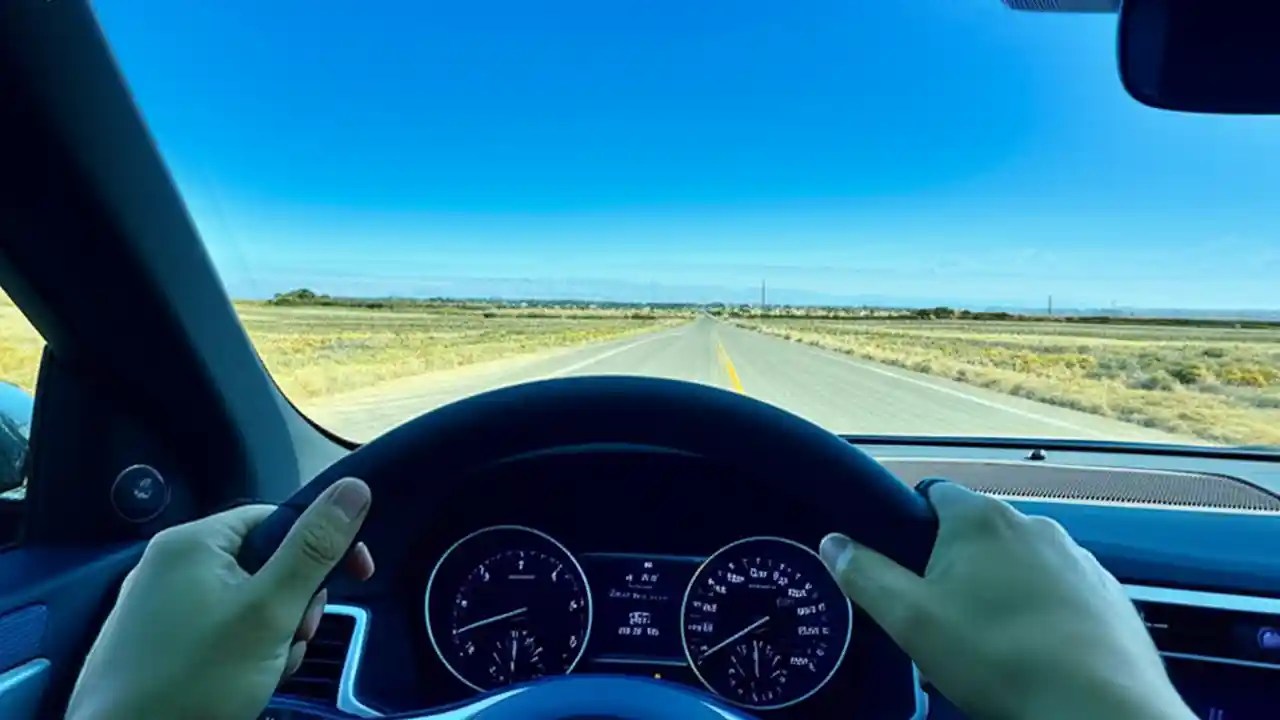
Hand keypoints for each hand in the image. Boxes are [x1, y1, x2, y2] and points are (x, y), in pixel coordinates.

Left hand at [66, 477, 375, 719]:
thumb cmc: (197, 677)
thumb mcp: (269, 612)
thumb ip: (313, 549)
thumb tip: (355, 485)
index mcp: (192, 542)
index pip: (277, 518)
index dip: (322, 546)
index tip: (359, 578)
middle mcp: (169, 564)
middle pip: (263, 563)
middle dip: (294, 602)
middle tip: (295, 638)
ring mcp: (158, 606)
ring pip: (245, 602)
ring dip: (273, 633)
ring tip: (268, 668)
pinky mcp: (154, 643)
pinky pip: (218, 629)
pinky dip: (242, 651)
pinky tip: (245, 681)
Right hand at [819, 481, 1193, 719]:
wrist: (1098, 708)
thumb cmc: (995, 656)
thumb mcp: (912, 621)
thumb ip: (867, 575)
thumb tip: (832, 540)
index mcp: (980, 519)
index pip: (935, 493)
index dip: (913, 524)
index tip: (905, 566)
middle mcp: (1033, 524)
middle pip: (979, 532)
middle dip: (958, 565)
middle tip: (942, 617)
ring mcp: (1079, 558)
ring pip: (1023, 563)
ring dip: (1003, 588)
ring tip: (992, 642)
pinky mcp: (1111, 594)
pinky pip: (1063, 591)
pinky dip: (1046, 611)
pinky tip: (1039, 652)